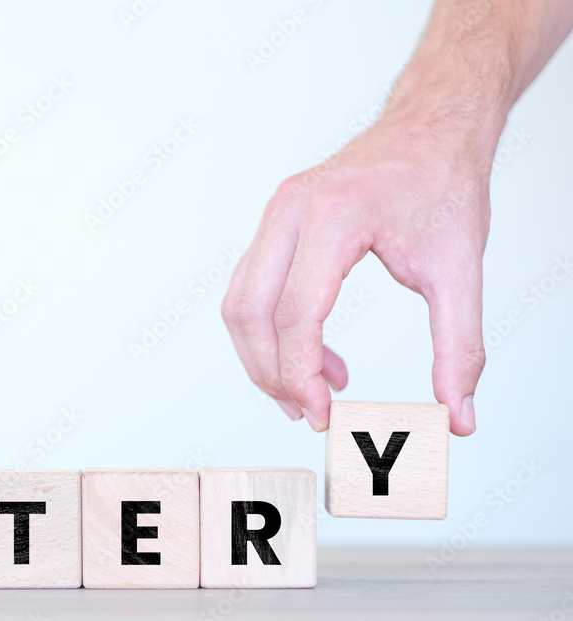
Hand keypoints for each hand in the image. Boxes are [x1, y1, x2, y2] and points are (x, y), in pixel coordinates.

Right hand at [222, 111, 489, 435]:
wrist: (432, 127)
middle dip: (272, 373)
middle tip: (307, 411)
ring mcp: (276, 213)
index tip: (323, 413)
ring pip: (239, 302)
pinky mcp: (275, 221)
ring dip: (263, 355)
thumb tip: (459, 414)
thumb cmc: (444, 183)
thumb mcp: (460, 268)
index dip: (301, 373)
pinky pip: (250, 286)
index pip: (294, 313)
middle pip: (251, 311)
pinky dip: (270, 329)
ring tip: (309, 390)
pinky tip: (315, 354)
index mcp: (334, 216)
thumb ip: (459, 347)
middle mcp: (292, 210)